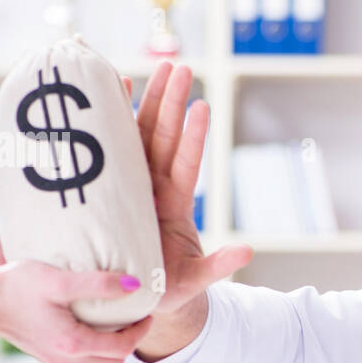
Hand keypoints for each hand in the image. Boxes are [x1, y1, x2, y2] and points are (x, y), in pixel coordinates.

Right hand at [0, 261, 152, 362]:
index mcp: (73, 344)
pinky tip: (94, 320)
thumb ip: (98, 284)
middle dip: (130, 341)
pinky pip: (82, 356)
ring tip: (118, 316)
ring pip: (98, 361)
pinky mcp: (47, 354)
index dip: (141, 332)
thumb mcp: (60, 280)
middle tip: (136, 316)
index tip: (147, 312)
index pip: (122, 348)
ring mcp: (55, 360)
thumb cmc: (16, 286)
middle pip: (113, 361)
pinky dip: (95, 344)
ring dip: (113, 343)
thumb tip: (134, 286)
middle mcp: (66, 360)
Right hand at [122, 66, 252, 360]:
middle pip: (163, 138)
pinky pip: (115, 150)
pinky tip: (114, 90)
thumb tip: (247, 251)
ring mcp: (137, 185)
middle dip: (170, 102)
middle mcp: (157, 189)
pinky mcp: (116, 189)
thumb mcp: (195, 280)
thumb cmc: (170, 290)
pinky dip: (114, 121)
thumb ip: (219, 265)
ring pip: (141, 136)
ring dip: (147, 101)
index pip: (185, 164)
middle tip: (179, 66)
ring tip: (157, 67)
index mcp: (175, 207)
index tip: (200, 105)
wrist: (145, 296)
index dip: (191, 136)